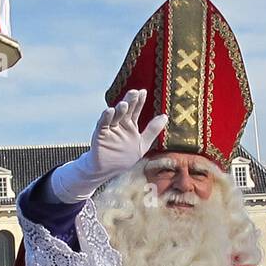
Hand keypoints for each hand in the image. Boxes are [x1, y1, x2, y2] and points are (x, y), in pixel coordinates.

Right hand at [49, 90, 167, 201]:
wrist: (106, 173)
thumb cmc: (123, 159)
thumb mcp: (142, 145)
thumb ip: (152, 130)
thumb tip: (165, 116)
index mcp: (130, 126)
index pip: (135, 110)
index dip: (139, 102)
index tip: (143, 92)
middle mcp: (119, 125)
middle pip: (126, 111)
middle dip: (130, 102)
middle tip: (135, 92)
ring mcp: (109, 130)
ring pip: (115, 116)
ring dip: (119, 110)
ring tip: (124, 104)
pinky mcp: (100, 136)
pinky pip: (102, 125)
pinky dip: (105, 118)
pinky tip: (110, 111)